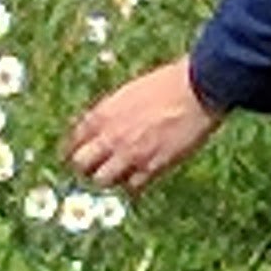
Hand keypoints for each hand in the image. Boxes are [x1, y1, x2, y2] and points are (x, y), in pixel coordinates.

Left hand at [66, 57, 227, 196]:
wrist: (197, 89)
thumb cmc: (167, 84)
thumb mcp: (129, 92)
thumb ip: (112, 112)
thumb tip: (103, 126)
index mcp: (103, 113)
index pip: (74, 140)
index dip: (75, 149)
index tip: (78, 154)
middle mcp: (111, 136)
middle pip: (81, 164)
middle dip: (86, 168)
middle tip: (95, 169)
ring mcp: (130, 154)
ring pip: (102, 180)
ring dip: (109, 179)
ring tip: (119, 176)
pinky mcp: (151, 167)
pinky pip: (132, 187)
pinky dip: (133, 185)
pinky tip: (140, 178)